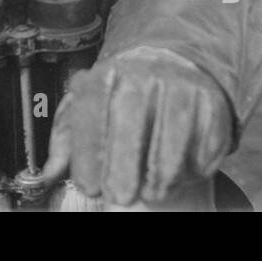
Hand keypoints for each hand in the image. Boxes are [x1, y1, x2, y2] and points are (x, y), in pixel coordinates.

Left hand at [37, 46, 233, 204]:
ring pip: (173, 135)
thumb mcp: (88, 108)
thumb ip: (66, 140)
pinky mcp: (212, 103)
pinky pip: (204, 141)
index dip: (89, 154)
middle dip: (124, 167)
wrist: (171, 65)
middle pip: (132, 123)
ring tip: (151, 190)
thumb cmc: (122, 96)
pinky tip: (181, 170)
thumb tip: (49, 172)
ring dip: (161, 173)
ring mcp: (181, 87)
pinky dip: (194, 166)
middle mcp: (144, 75)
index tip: (90, 184)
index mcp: (106, 75)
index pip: (92, 112)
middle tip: (120, 196)